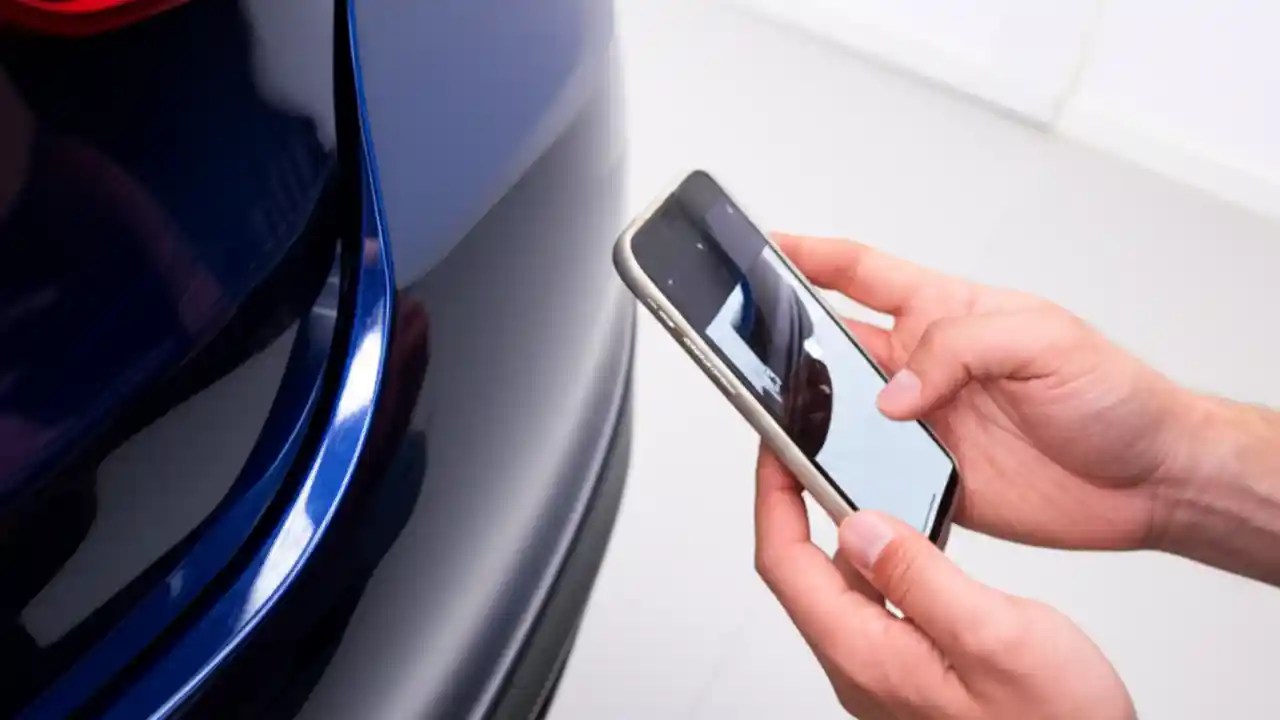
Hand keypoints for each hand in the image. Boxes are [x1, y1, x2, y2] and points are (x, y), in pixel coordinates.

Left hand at [755, 450, 1133, 718]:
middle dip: (802, 503)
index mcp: (867, 655)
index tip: (779, 446)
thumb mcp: (996, 636)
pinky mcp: (912, 675)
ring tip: (868, 478)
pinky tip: (914, 538)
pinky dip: (881, 559)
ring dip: (848, 529)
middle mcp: (864, 668)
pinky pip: (875, 605)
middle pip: (804, 572)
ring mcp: (886, 674)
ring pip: (843, 587)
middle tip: (818, 449)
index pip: (785, 562)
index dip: (774, 495)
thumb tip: (857, 525)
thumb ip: (920, 576)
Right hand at [774, 233, 1194, 549]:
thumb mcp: (1045, 341)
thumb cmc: (1115, 395)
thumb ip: (962, 348)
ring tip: (784, 420)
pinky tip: (833, 477)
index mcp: (945, 312)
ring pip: (840, 413)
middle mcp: (924, 366)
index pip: (861, 273)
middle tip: (749, 348)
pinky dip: (843, 476)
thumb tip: (895, 392)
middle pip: (834, 344)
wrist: (1151, 479)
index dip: (810, 255)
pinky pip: (869, 473)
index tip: (763, 247)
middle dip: (787, 342)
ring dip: (811, 416)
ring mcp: (923, 424)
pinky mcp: (930, 478)